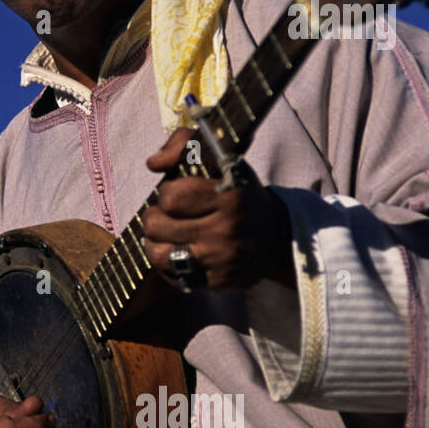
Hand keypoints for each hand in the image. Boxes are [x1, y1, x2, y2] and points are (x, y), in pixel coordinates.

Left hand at [141, 127, 292, 290]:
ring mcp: (220, 260)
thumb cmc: (237, 193)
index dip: (168, 193)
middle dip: (158, 215)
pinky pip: (168, 276)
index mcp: (231, 195)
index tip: (179, 192)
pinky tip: (179, 251)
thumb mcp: (221, 159)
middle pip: (156, 225)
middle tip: (172, 214)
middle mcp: (227, 230)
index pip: (172, 196)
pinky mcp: (214, 283)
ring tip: (168, 233)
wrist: (275, 237)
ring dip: (156, 241)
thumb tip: (153, 162)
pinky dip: (167, 263)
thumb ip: (184, 144)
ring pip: (156, 254)